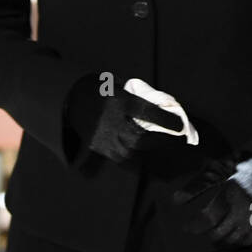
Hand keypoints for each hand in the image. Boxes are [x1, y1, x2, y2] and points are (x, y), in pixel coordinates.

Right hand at [68, 86, 183, 165]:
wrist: (71, 100)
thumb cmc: (101, 89)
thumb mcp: (120, 86)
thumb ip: (139, 98)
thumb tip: (164, 109)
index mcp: (118, 101)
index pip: (147, 112)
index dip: (165, 120)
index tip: (180, 125)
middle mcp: (110, 121)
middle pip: (140, 138)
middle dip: (162, 141)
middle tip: (178, 139)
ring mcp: (103, 138)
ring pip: (132, 152)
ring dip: (152, 152)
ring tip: (167, 150)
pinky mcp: (99, 149)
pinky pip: (122, 160)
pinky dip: (138, 162)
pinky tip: (150, 164)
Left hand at [173, 156, 251, 247]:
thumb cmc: (237, 172)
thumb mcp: (216, 171)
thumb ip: (196, 186)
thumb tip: (176, 200)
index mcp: (232, 189)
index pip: (209, 217)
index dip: (195, 225)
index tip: (187, 227)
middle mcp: (245, 204)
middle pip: (219, 232)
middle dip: (207, 233)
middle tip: (203, 228)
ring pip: (231, 240)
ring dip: (219, 239)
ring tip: (214, 232)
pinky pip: (245, 241)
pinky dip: (235, 241)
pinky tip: (229, 234)